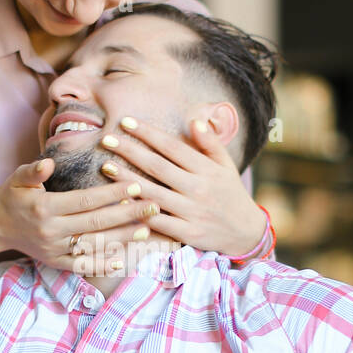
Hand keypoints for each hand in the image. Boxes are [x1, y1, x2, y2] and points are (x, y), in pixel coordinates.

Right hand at [0, 158, 161, 273]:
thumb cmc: (11, 196)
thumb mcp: (17, 178)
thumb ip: (33, 171)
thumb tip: (49, 164)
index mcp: (45, 208)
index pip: (85, 201)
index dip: (112, 195)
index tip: (135, 186)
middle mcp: (51, 231)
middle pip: (96, 224)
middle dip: (127, 215)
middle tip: (153, 206)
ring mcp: (54, 250)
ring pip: (94, 246)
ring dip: (122, 239)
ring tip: (146, 229)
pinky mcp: (55, 262)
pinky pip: (82, 266)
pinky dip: (102, 264)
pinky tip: (123, 259)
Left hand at [95, 117, 267, 259]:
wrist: (246, 232)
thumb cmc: (230, 193)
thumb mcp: (226, 165)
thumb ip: (210, 142)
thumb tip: (194, 120)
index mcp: (206, 169)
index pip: (172, 147)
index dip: (148, 133)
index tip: (126, 121)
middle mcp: (198, 189)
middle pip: (158, 167)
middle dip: (130, 151)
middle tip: (106, 139)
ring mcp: (192, 212)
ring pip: (154, 193)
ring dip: (127, 180)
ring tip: (106, 166)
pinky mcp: (187, 233)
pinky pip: (159, 222)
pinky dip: (140, 213)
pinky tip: (120, 203)